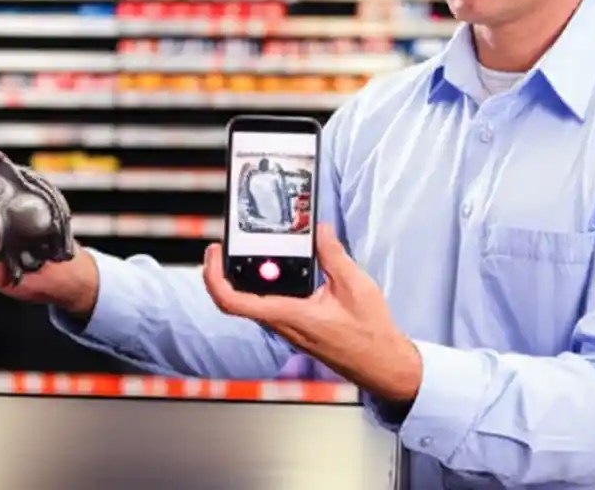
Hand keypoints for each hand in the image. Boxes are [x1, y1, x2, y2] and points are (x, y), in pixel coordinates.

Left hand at [202, 224, 422, 404]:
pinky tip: (279, 267)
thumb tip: (319, 231)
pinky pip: (269, 305)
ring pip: (252, 302)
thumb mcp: (355, 285)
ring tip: (249, 250)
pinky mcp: (295, 327)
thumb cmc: (370, 334)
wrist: (381, 363)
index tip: (214, 253)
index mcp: (290, 315)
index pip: (234, 302)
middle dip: (224, 271)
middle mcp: (282, 324)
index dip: (214, 277)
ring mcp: (287, 328)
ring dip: (244, 278)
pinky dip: (265, 284)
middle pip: (236, 299)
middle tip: (225, 245)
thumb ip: (333, 255)